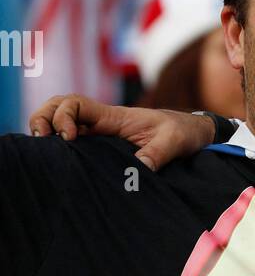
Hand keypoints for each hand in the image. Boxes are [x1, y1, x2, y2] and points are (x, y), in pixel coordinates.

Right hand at [29, 95, 215, 170]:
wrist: (193, 132)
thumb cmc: (183, 132)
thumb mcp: (172, 142)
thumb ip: (155, 155)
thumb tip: (137, 173)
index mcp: (114, 116)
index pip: (76, 103)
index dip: (64, 116)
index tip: (69, 137)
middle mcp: (102, 121)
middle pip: (60, 106)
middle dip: (44, 117)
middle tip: (41, 140)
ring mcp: (100, 132)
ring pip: (62, 120)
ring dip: (47, 128)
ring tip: (42, 150)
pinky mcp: (103, 145)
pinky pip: (74, 139)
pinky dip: (59, 144)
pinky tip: (57, 160)